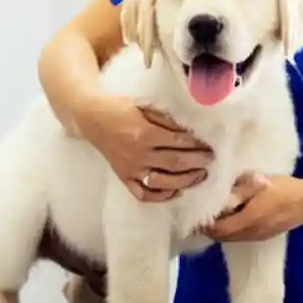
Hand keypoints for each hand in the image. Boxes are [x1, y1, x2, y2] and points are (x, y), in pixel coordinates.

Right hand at [74, 94, 213, 202]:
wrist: (92, 118)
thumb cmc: (120, 108)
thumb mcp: (145, 106)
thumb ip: (166, 120)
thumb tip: (190, 131)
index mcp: (145, 133)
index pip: (179, 142)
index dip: (197, 145)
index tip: (209, 145)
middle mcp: (139, 154)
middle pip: (176, 162)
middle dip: (198, 162)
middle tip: (211, 160)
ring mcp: (131, 169)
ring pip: (164, 182)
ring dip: (186, 181)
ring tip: (201, 176)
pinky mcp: (124, 178)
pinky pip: (143, 194)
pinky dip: (161, 196)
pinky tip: (176, 191)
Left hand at [205, 174, 302, 241]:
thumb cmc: (283, 188)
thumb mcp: (258, 181)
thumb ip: (237, 188)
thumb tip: (217, 190)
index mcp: (248, 219)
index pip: (218, 228)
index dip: (204, 223)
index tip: (195, 212)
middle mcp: (250, 232)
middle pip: (222, 236)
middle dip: (209, 227)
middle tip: (200, 213)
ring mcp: (257, 236)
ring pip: (230, 238)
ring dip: (220, 229)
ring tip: (213, 214)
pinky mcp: (262, 235)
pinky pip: (240, 236)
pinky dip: (230, 229)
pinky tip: (230, 216)